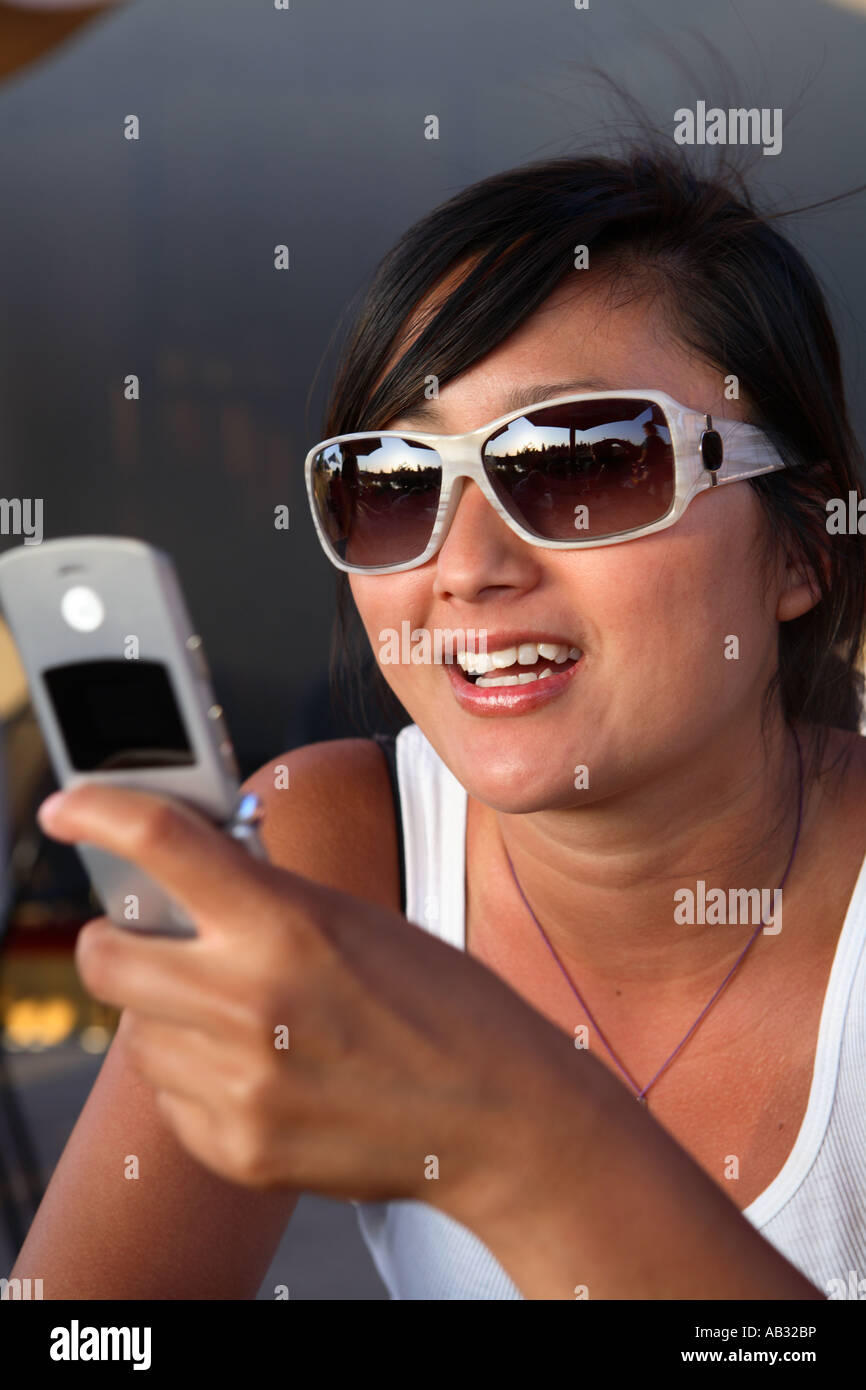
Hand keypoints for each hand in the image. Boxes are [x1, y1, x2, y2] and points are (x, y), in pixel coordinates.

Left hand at [37, 784, 580, 1217]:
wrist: (499, 1114)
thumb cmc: (440, 1002)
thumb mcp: (355, 920)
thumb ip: (264, 898)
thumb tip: (180, 875)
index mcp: (286, 922)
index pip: (157, 841)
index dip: (97, 811)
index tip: (69, 809)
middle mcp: (248, 1001)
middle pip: (105, 956)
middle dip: (118, 939)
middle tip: (150, 935)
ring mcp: (237, 1084)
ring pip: (136, 1031)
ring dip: (168, 1012)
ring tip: (244, 1014)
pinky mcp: (236, 1147)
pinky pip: (170, 1094)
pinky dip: (198, 1074)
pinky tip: (262, 1068)